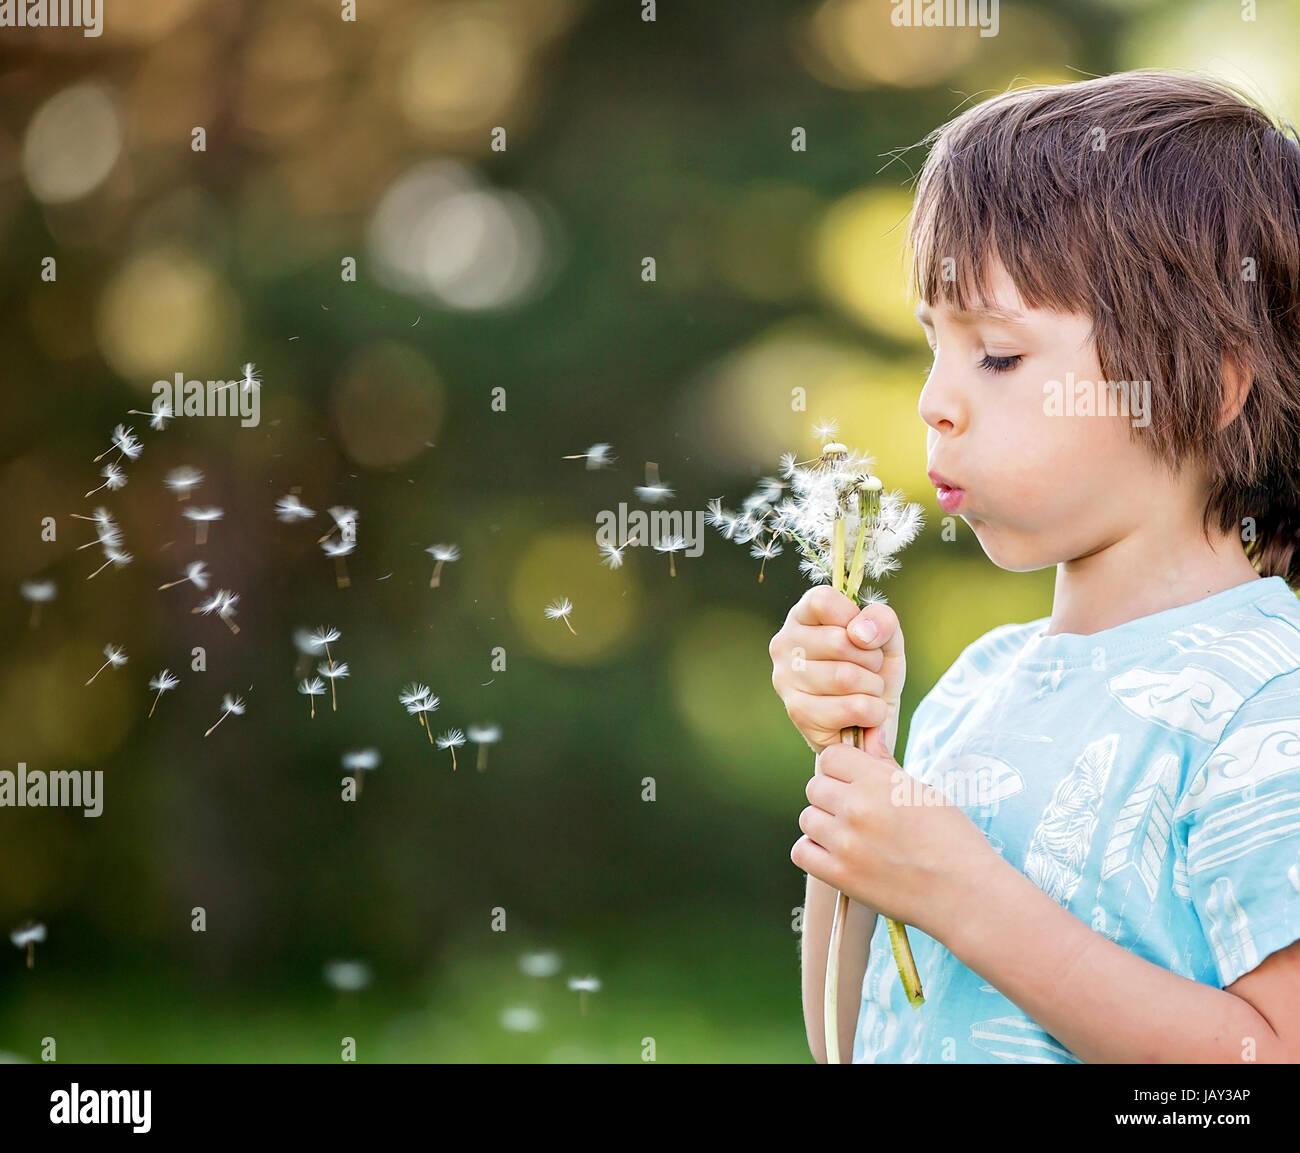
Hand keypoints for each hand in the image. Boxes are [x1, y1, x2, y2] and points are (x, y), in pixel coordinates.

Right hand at [769, 586, 906, 752]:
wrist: (872, 721)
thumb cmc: (873, 672)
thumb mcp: (888, 638)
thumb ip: (882, 620)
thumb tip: (860, 633)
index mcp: (802, 616)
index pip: (822, 601)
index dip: (852, 617)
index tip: (862, 635)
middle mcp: (784, 644)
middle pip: (839, 641)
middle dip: (871, 660)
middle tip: (869, 671)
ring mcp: (785, 679)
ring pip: (846, 677)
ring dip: (872, 688)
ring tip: (865, 692)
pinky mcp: (798, 713)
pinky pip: (853, 707)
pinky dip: (873, 713)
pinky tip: (862, 715)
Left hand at [790, 729, 996, 938]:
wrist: (966, 894)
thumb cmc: (953, 839)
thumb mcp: (922, 791)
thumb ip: (885, 764)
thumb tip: (869, 734)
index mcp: (878, 781)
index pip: (830, 757)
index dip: (842, 767)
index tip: (854, 781)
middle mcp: (856, 808)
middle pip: (815, 786)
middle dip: (832, 796)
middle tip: (858, 812)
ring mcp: (845, 843)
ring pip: (807, 818)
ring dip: (824, 825)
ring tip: (853, 836)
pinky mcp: (839, 876)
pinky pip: (801, 851)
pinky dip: (815, 852)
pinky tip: (838, 855)